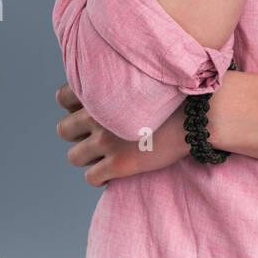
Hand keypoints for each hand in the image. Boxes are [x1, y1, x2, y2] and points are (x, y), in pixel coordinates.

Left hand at [55, 84, 189, 185]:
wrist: (196, 116)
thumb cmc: (174, 96)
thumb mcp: (139, 80)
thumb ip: (116, 85)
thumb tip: (102, 95)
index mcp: (101, 90)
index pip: (62, 97)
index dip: (73, 106)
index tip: (89, 112)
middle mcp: (97, 114)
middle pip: (64, 130)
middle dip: (78, 134)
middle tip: (98, 137)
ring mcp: (105, 140)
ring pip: (74, 156)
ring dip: (87, 157)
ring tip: (105, 156)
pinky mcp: (117, 164)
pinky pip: (91, 178)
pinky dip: (100, 177)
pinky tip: (114, 172)